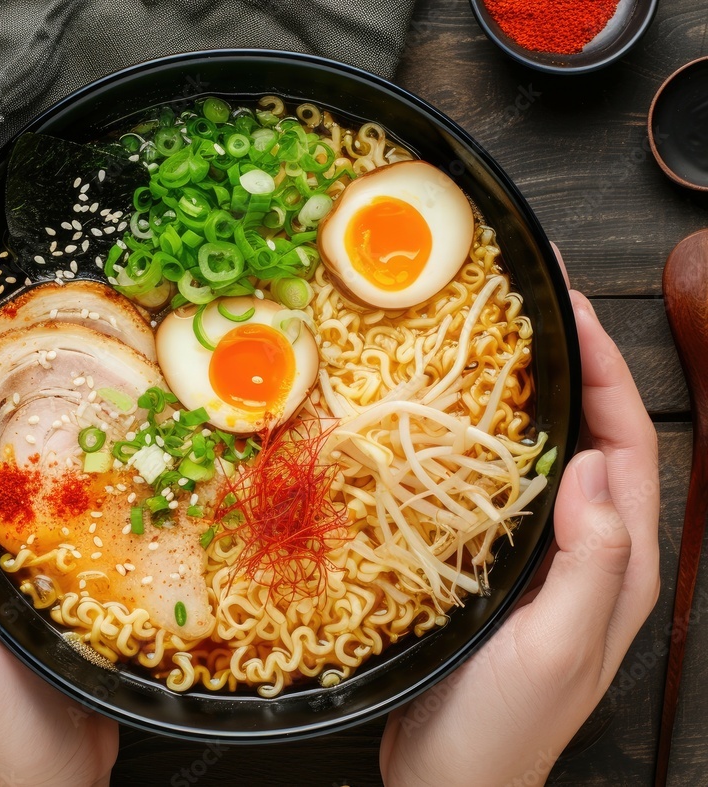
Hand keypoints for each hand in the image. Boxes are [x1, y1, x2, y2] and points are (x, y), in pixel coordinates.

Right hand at [378, 248, 659, 785]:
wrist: (455, 777)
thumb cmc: (506, 724)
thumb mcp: (556, 648)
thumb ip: (591, 563)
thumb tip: (583, 468)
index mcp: (620, 561)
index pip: (625, 444)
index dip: (605, 373)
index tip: (572, 313)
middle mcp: (592, 549)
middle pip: (595, 437)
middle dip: (577, 366)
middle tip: (538, 306)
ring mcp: (547, 556)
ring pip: (549, 456)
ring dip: (535, 396)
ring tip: (502, 344)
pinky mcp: (503, 564)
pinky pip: (506, 486)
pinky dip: (491, 441)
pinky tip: (459, 420)